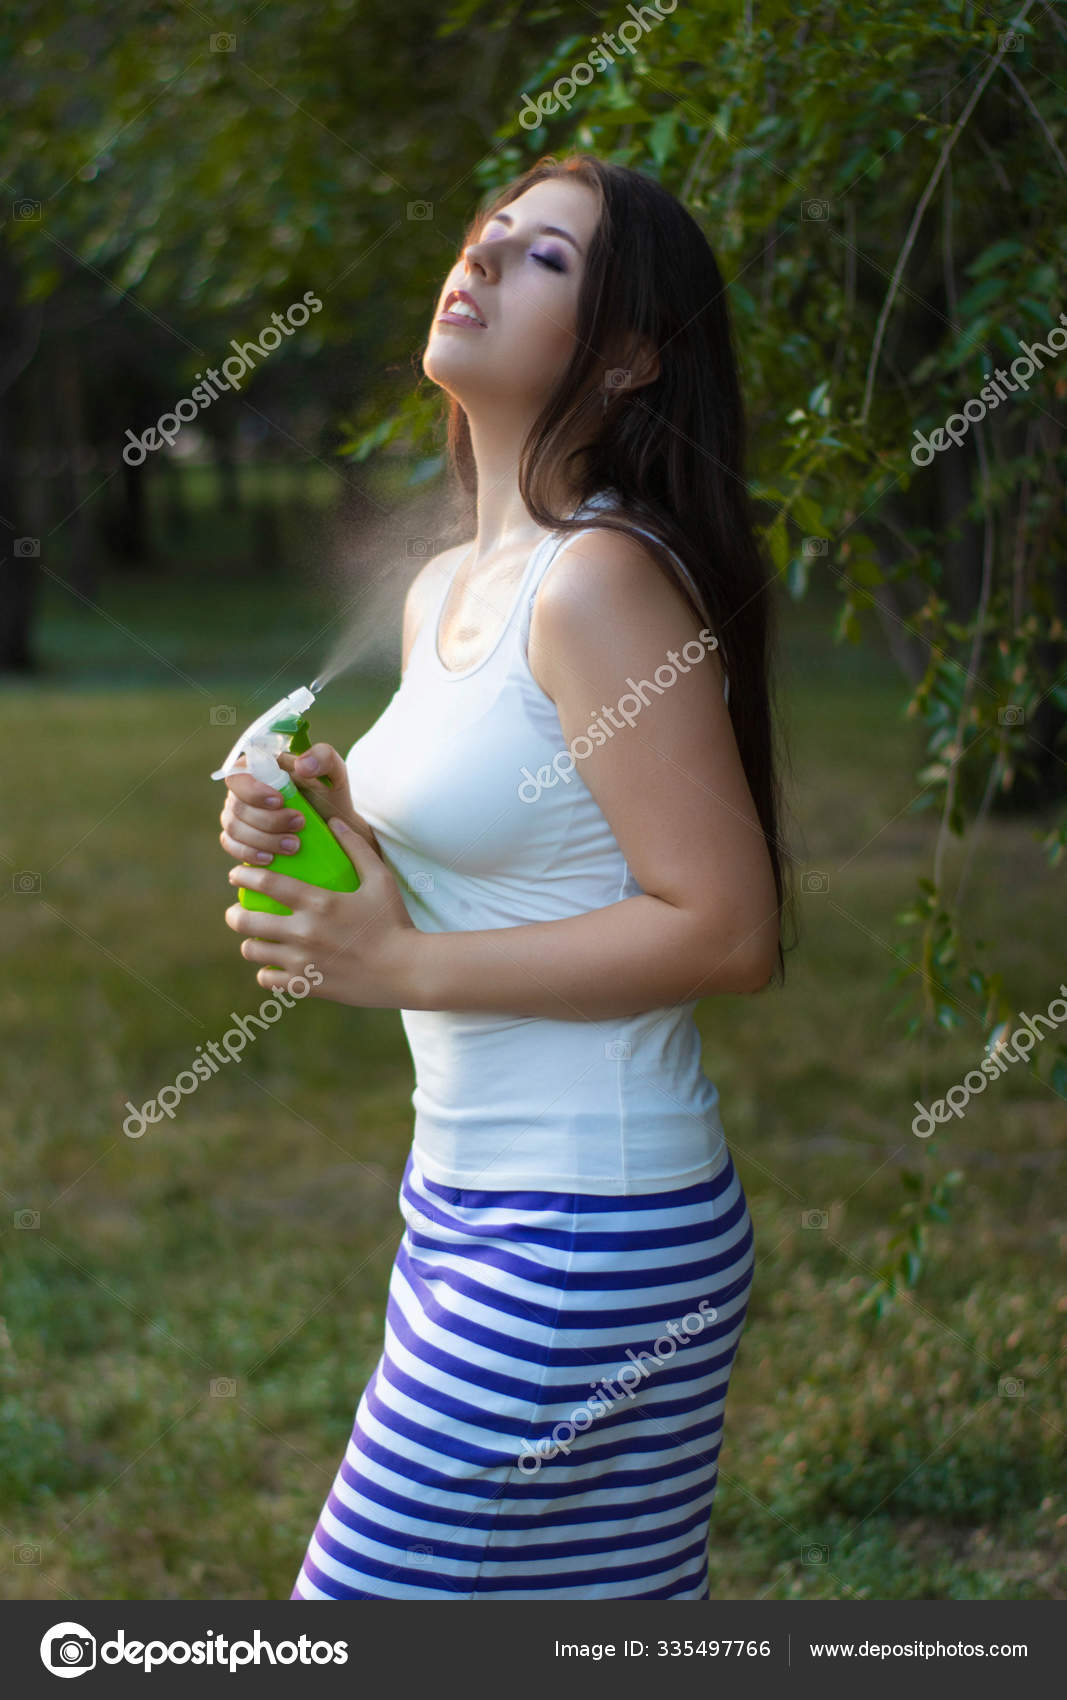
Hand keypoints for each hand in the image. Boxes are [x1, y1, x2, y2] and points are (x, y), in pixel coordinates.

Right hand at [218, 742, 379, 866]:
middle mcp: (242, 790)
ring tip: (294, 845)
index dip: (253, 790)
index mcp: (258, 767)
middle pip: (238, 807)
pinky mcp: (239, 838)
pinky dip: (249, 854)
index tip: (280, 801)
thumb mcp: (334, 771)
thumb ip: (323, 757)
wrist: (334, 828)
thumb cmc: (329, 795)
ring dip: (264, 840)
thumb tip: (301, 765)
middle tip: (299, 824)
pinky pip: (231, 846)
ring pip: (234, 829)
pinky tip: (270, 858)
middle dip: (269, 820)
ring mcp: (238, 815)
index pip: (237, 774)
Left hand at [224, 815, 422, 1007]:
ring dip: (251, 943)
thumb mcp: (381, 880)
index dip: (244, 876)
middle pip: (246, 921)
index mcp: (318, 902)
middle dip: (235, 914)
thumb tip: (334, 822)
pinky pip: (268, 980)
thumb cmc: (395, 922)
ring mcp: (302, 961)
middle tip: (238, 912)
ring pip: (252, 951)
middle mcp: (303, 932)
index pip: (267, 883)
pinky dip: (267, 972)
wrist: (407, 971)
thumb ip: (357, 848)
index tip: (236, 875)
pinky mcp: (307, 986)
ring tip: (257, 940)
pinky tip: (275, 966)